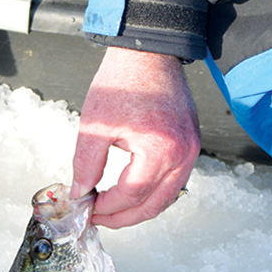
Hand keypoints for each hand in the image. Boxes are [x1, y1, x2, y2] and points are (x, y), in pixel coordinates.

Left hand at [71, 48, 200, 228]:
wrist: (148, 52)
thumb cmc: (124, 79)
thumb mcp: (95, 125)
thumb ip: (86, 164)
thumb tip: (81, 191)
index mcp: (159, 149)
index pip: (131, 195)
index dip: (106, 208)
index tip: (87, 209)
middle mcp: (183, 154)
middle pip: (154, 205)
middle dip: (123, 217)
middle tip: (98, 218)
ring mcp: (191, 149)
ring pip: (168, 197)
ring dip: (140, 207)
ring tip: (113, 209)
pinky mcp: (191, 142)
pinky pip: (175, 180)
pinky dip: (154, 191)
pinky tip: (133, 191)